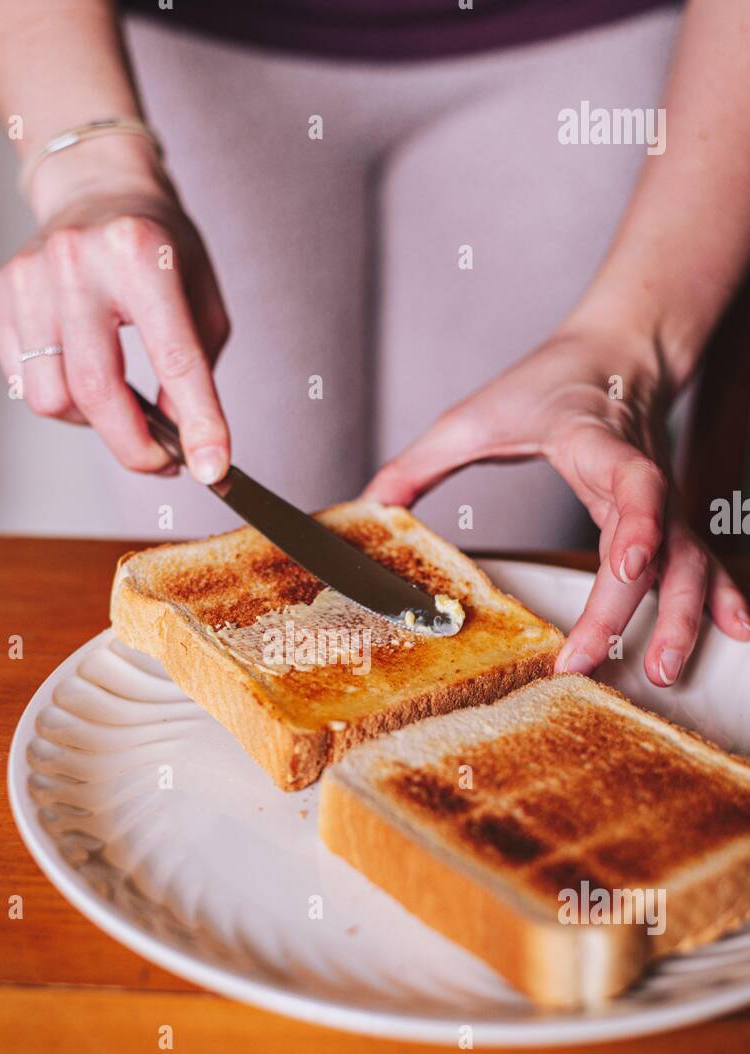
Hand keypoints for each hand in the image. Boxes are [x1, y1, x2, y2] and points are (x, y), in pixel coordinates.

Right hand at [0, 154, 230, 482]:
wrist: (98, 187)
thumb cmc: (159, 247)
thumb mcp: (201, 298)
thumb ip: (195, 371)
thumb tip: (178, 441)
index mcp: (141, 253)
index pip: (173, 358)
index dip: (196, 422)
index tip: (209, 467)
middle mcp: (78, 261)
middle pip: (97, 391)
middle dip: (135, 447)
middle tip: (162, 460)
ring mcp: (29, 276)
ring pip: (52, 399)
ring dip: (91, 420)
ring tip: (117, 398)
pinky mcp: (1, 292)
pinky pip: (24, 383)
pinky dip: (60, 397)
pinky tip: (82, 371)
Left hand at [365, 329, 749, 684]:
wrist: (618, 351)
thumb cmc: (550, 382)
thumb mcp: (473, 414)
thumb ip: (420, 462)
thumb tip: (370, 505)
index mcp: (596, 441)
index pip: (631, 480)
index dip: (635, 523)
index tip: (626, 567)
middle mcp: (640, 474)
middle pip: (657, 544)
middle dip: (631, 607)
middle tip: (594, 659)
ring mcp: (662, 499)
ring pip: (688, 561)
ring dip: (684, 616)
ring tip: (665, 670)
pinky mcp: (668, 517)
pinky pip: (701, 561)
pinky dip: (722, 597)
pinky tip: (737, 632)